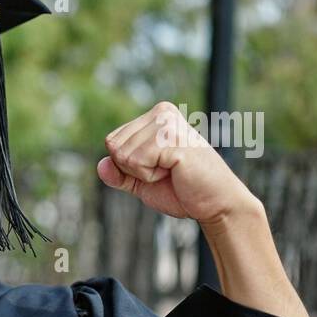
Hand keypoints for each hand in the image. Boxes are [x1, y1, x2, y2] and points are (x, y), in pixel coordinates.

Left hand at [98, 101, 260, 225]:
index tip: (157, 168)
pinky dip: (150, 175)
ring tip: (172, 170)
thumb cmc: (181, 190)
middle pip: (114, 146)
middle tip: (165, 171)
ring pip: (123, 155)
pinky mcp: (172, 139)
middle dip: (133, 169)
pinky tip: (175, 171)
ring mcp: (168, 123)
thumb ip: (119, 173)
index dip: (127, 165)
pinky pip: (136, 161)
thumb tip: (101, 164)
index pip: (112, 141)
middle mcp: (162, 112)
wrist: (215, 203)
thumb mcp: (141, 182)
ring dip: (143, 173)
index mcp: (156, 116)